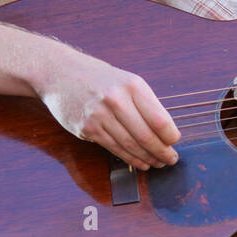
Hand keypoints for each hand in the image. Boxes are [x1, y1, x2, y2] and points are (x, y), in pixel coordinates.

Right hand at [37, 50, 180, 169]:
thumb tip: (166, 131)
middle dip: (162, 152)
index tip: (175, 142)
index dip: (170, 136)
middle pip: (145, 136)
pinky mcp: (87, 128)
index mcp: (132, 86)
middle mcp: (116, 100)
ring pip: (130, 145)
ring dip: (148, 158)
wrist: (60, 74)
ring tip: (158, 163)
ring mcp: (99, 115)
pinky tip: (141, 162)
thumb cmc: (100, 79)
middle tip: (171, 159)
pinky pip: (114, 148)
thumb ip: (146, 103)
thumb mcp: (127, 81)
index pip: (159, 119)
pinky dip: (130, 159)